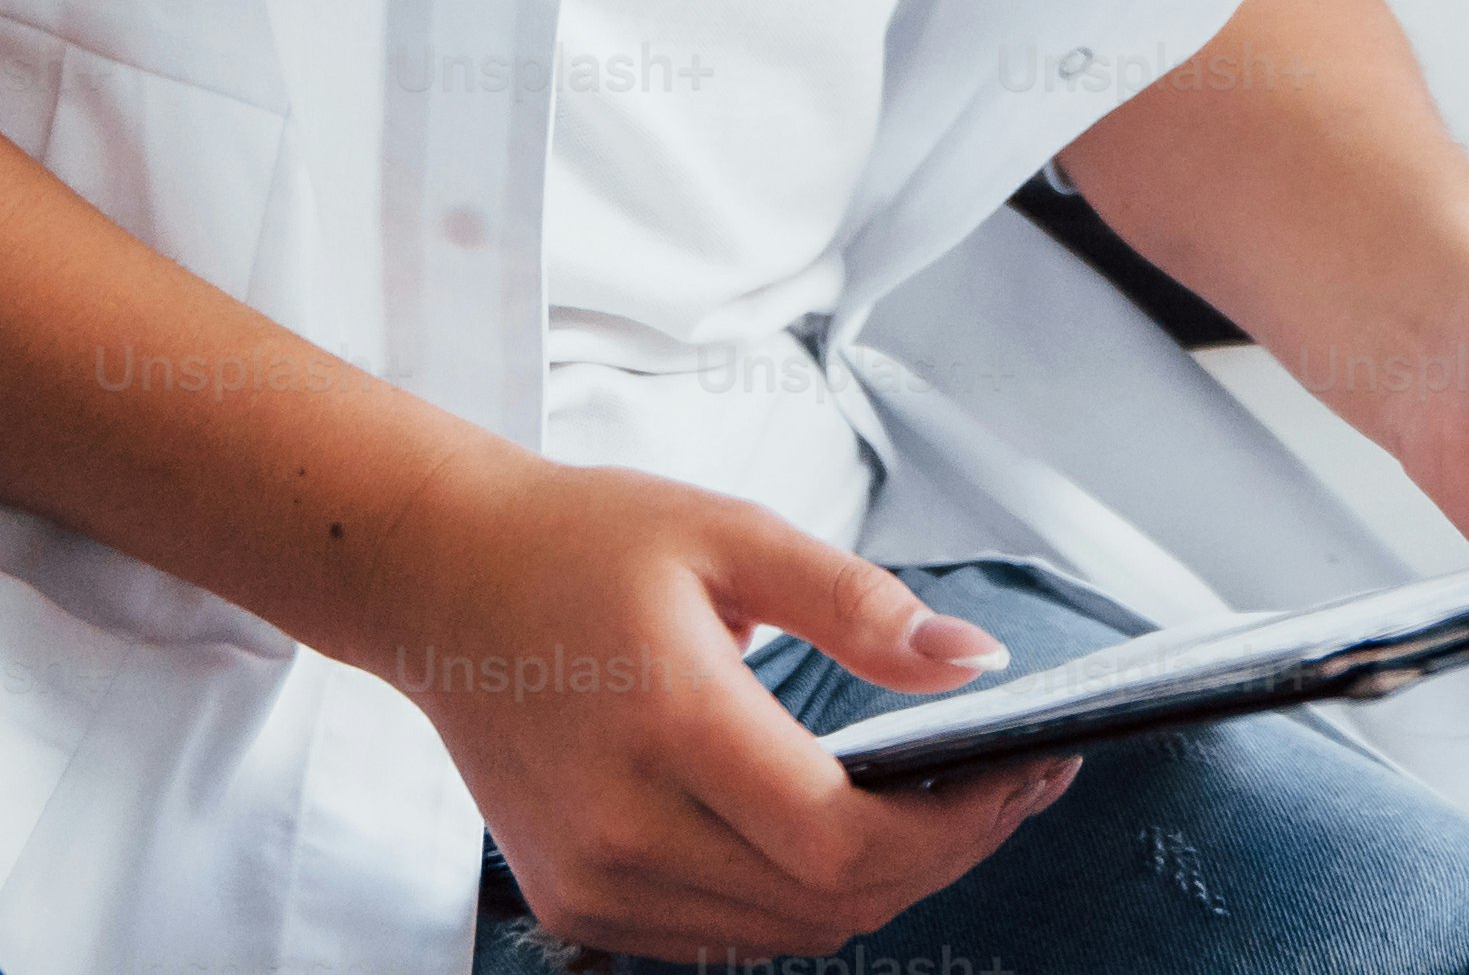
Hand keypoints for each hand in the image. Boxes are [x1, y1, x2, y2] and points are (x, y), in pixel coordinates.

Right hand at [372, 445, 1070, 960]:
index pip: (840, 838)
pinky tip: (846, 830)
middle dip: (945, 854)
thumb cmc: (579, 544)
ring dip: (882, 884)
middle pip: (830, 902)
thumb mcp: (731, 534)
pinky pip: (727, 935)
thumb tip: (974, 664)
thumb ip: (860, 606)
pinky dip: (802, 900)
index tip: (1027, 772)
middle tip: (1013, 785)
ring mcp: (592, 882)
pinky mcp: (578, 904)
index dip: (956, 825)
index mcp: (668, 725)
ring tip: (947, 805)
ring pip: (788, 935)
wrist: (440, 584)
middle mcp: (622, 827)